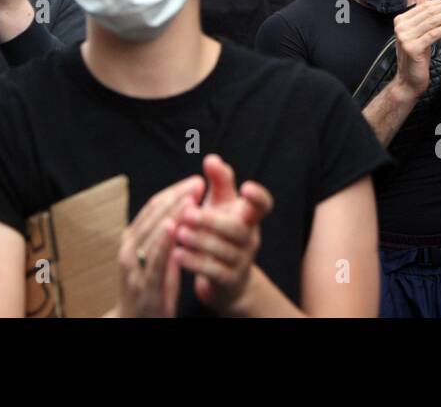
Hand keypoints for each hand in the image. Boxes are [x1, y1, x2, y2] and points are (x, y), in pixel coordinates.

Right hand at [117, 175, 205, 316]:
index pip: (154, 208)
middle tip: (199, 183)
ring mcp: (133, 267)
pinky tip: (174, 227)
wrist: (133, 324)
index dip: (175, 192)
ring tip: (190, 199)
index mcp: (132, 239)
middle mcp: (129, 249)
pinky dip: (162, 241)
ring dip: (172, 214)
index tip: (196, 181)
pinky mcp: (143, 286)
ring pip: (152, 233)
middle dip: (177, 197)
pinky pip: (153, 260)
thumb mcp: (158, 260)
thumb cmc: (150, 290)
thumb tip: (184, 211)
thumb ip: (166, 239)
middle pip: (153, 216)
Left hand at [175, 155, 272, 314]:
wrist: (225, 281)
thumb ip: (219, 182)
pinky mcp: (229, 281)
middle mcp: (250, 239)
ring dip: (199, 241)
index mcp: (249, 218)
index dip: (258, 197)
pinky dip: (194, 262)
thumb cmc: (220, 233)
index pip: (263, 205)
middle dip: (212, 220)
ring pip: (224, 251)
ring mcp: (242, 262)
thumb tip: (212, 158)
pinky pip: (213, 272)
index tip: (245, 187)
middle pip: (237, 229)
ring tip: (178, 233)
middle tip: (187, 213)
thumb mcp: (220, 206)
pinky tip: (176, 254)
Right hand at [390, 0, 440, 98]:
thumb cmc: (416, 58)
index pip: (425, 7)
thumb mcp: (418, 33)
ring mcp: (405, 37)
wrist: (409, 81)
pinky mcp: (412, 48)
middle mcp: (400, 27)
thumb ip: (421, 15)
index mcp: (400, 20)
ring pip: (432, 22)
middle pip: (429, 13)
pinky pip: (433, 35)